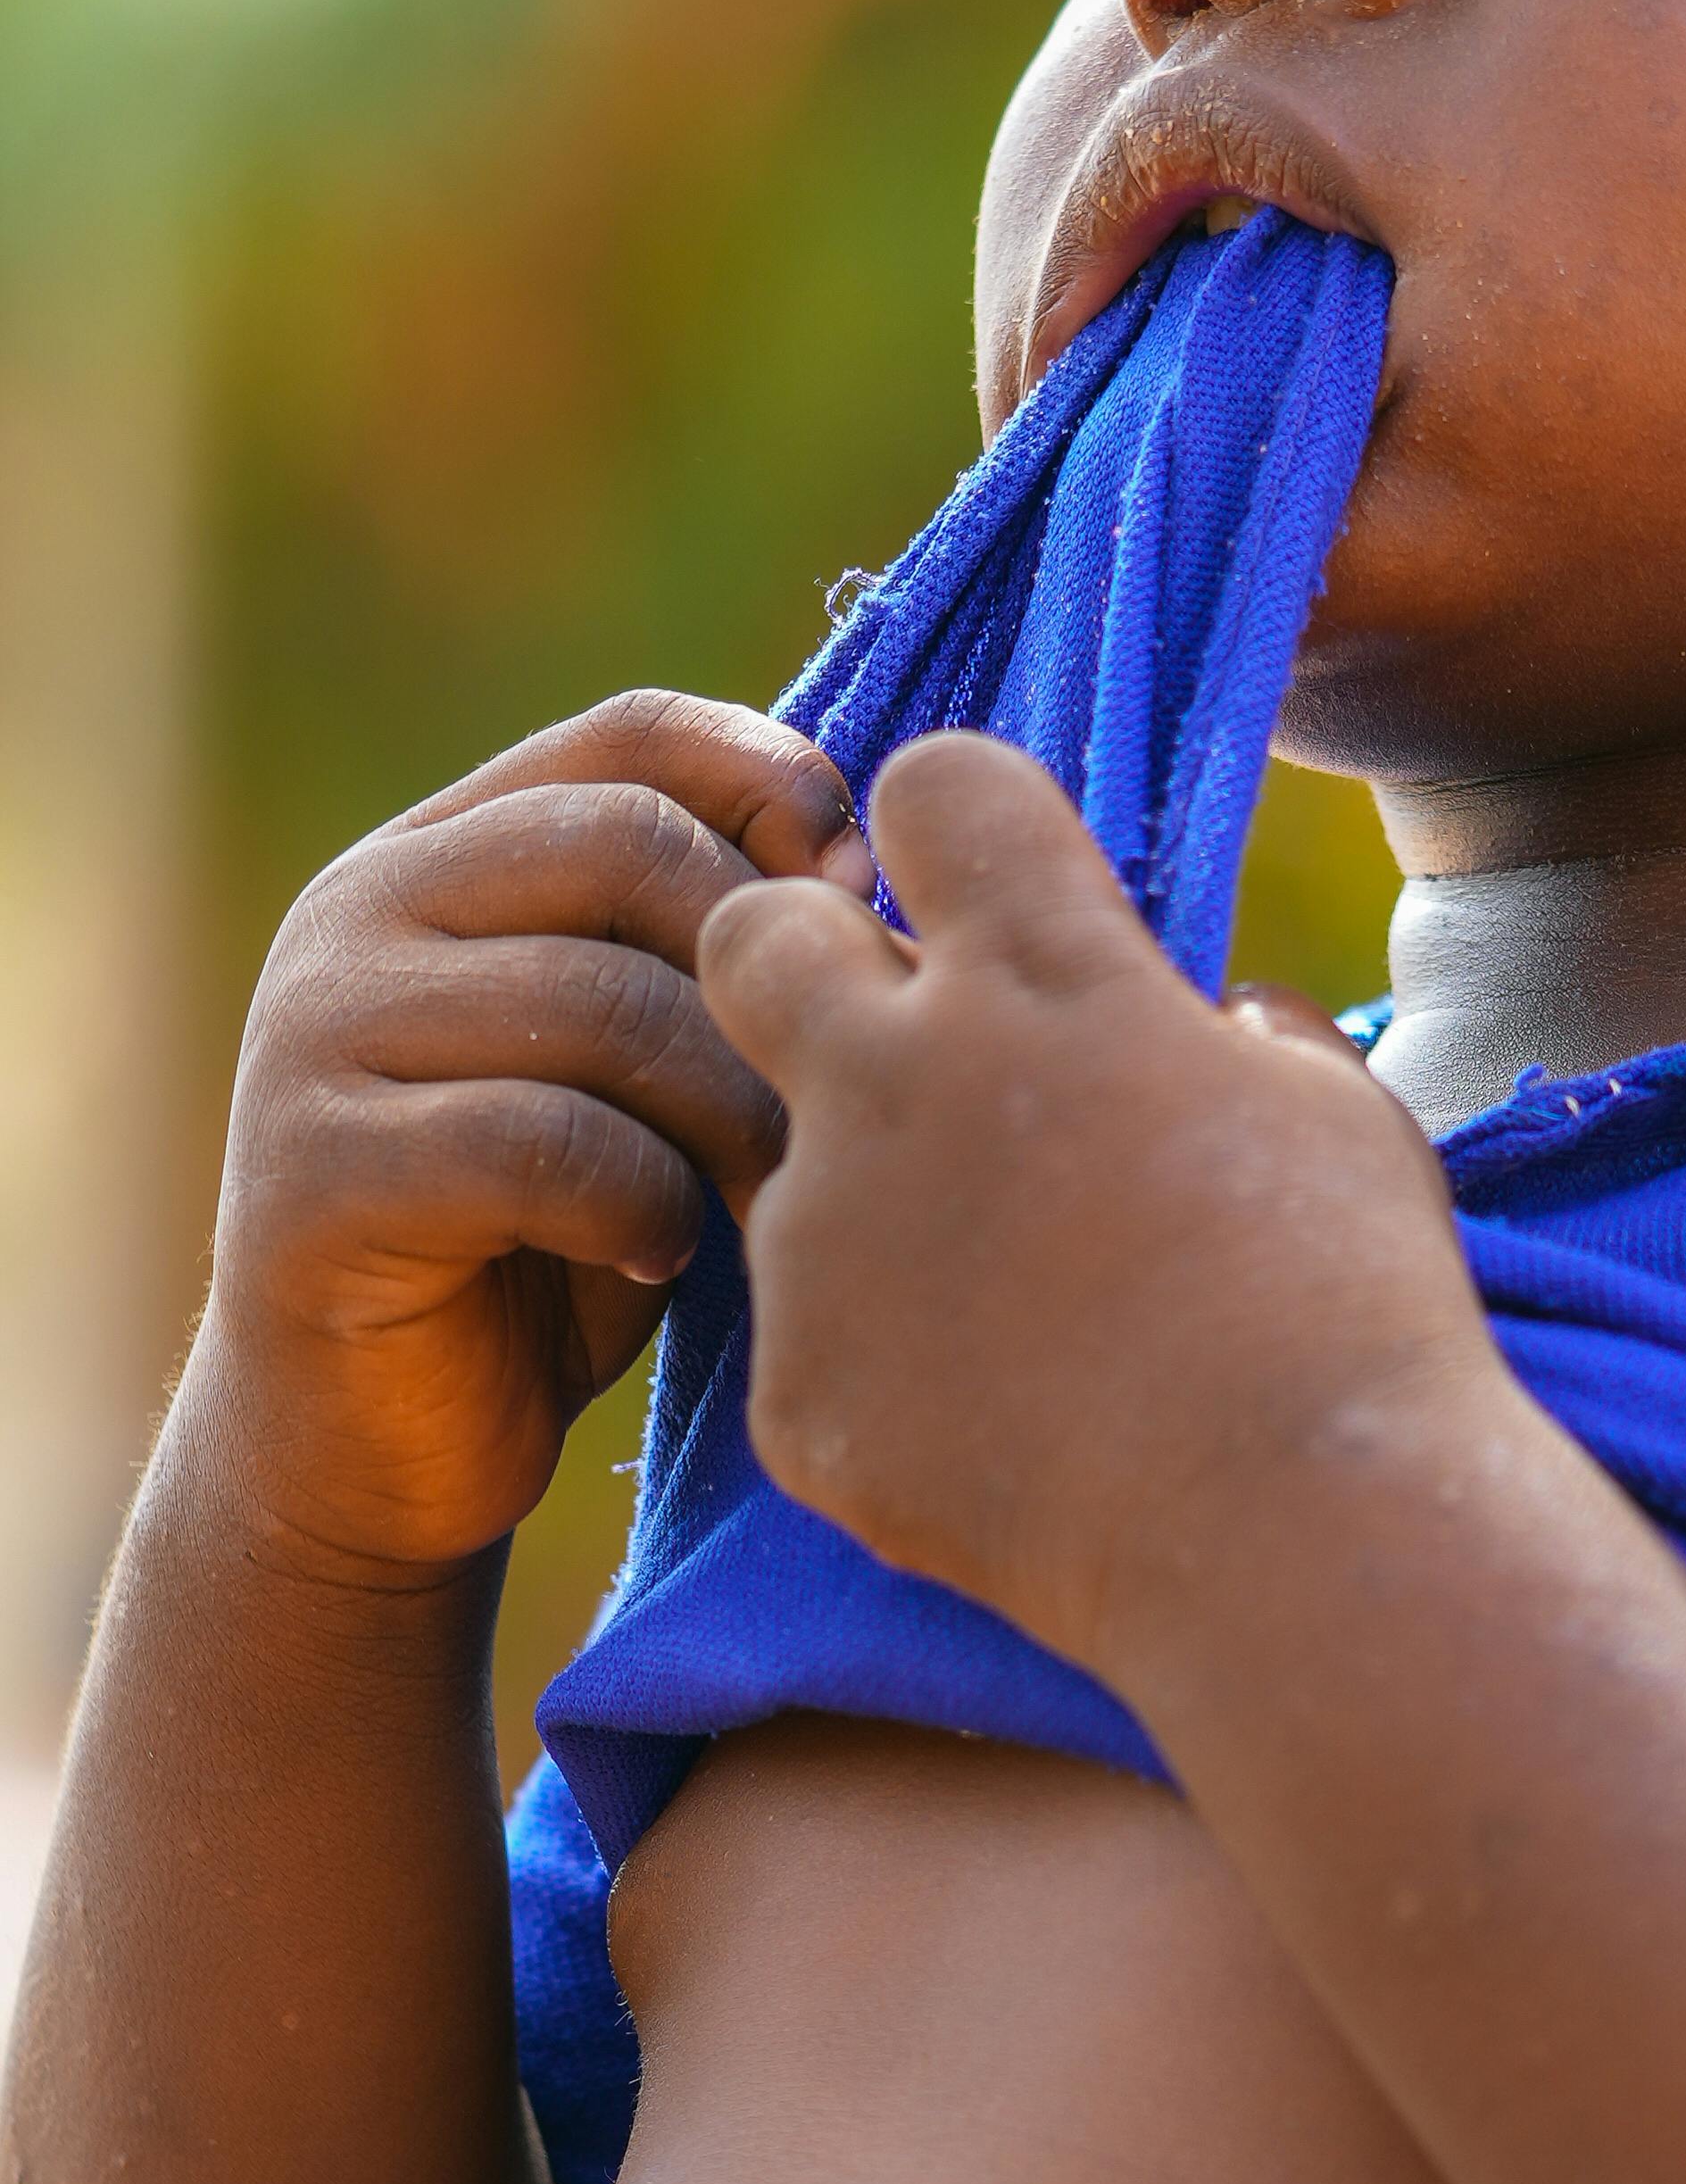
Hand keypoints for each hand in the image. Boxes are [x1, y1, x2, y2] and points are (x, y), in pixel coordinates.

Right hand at [199, 692, 874, 1578]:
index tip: (863, 894)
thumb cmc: (556, 1243)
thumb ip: (708, 955)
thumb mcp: (645, 1069)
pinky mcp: (313, 1170)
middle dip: (765, 967)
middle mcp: (359, 912)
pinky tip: (661, 1251)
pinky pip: (538, 1140)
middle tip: (829, 1094)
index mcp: (442, 855)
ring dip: (724, 1102)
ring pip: (597, 998)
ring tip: (767, 1188)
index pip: (632, 732)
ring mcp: (316, 1033)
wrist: (378, 1450)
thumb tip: (874, 879)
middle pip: (628, 844)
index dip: (774, 784)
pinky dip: (638, 1199)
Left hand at [696, 732, 1500, 1670]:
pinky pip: (809, 1337)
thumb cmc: (1349, 1300)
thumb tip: (1197, 1025)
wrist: (1292, 1538)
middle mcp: (895, 1079)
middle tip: (909, 1051)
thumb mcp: (1335, 1107)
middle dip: (806, 962)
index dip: (959, 825)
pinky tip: (1003, 1422)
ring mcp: (823, 1238)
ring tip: (1009, 1297)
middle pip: (747, 936)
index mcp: (1043, 977)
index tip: (996, 892)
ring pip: (774, 1156)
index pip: (930, 785)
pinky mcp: (792, 1389)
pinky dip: (888, 1363)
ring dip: (865, 1191)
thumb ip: (1231, 1031)